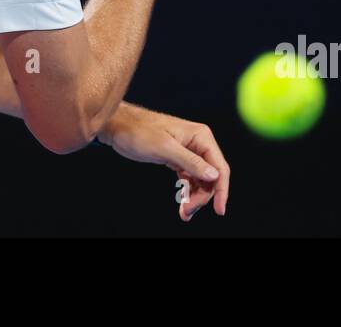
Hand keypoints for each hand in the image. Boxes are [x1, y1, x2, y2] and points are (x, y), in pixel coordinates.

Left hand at [97, 103, 229, 221]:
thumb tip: (214, 175)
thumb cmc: (139, 132)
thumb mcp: (165, 148)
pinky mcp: (178, 158)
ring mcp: (189, 151)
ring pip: (201, 180)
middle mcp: (199, 143)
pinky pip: (190, 178)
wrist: (119, 126)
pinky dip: (188, 192)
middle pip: (211, 177)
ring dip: (195, 198)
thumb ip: (190, 162)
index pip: (220, 167)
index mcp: (201, 136)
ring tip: (184, 213)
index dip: (222, 190)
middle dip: (202, 196)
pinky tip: (183, 204)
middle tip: (187, 212)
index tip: (219, 211)